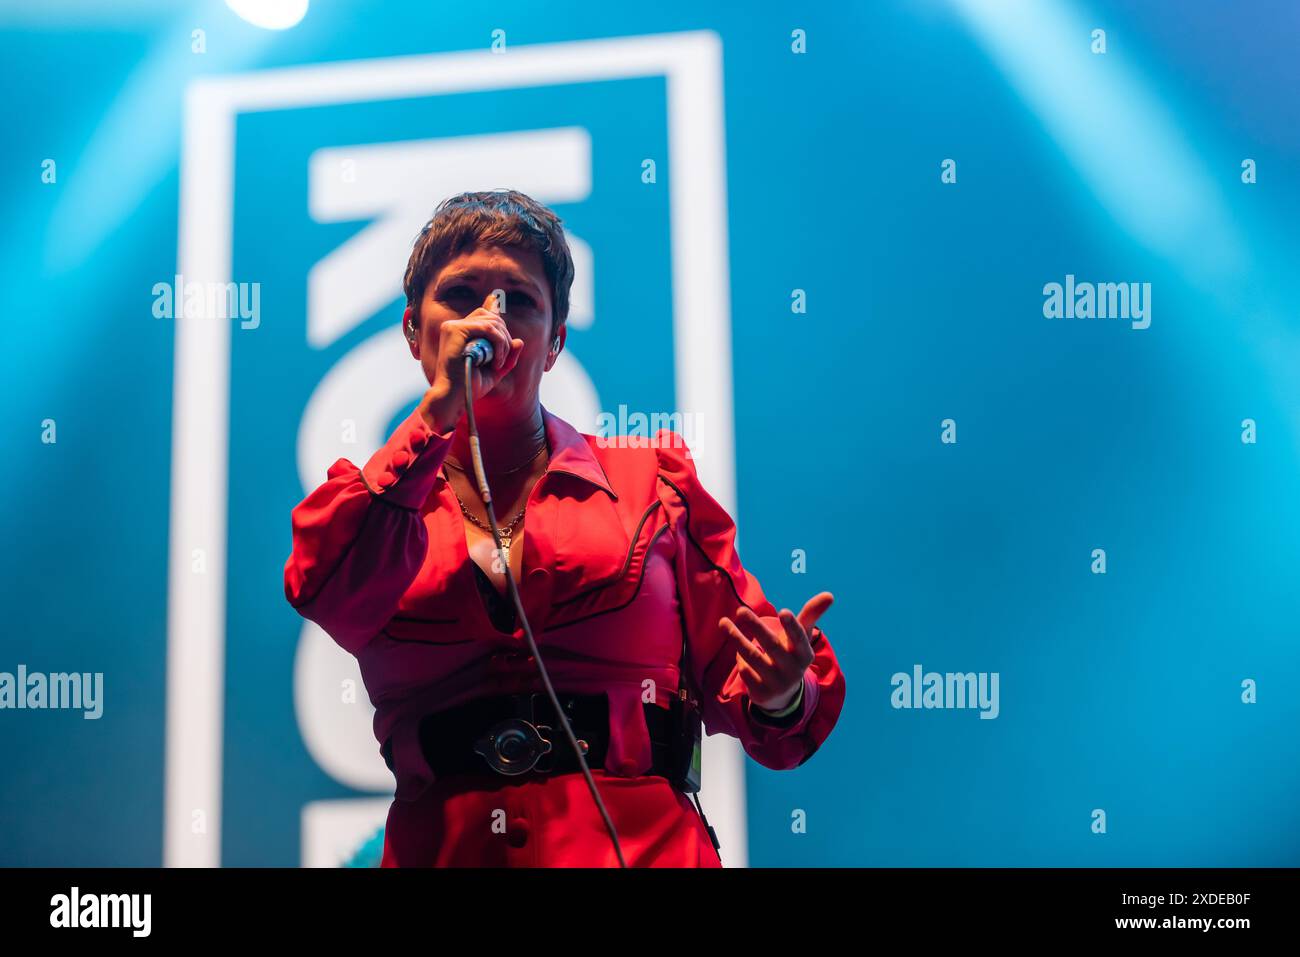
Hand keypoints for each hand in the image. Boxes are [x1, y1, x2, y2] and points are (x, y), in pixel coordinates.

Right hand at [418, 292, 524, 430]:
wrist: (455, 397)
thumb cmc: (471, 385)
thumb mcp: (495, 369)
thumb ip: (507, 355)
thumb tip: (519, 341)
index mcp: (460, 332)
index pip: (486, 316)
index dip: (501, 328)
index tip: (506, 349)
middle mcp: (454, 326)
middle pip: (491, 317)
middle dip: (505, 338)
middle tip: (503, 361)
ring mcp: (453, 326)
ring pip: (492, 322)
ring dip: (503, 343)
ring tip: (499, 363)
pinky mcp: (454, 329)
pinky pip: (487, 328)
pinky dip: (498, 343)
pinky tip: (496, 361)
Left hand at [719, 591, 831, 711]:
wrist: (784, 695)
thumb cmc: (791, 655)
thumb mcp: (801, 638)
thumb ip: (811, 615)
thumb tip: (830, 594)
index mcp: (804, 654)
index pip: (799, 638)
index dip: (792, 626)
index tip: (783, 611)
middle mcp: (792, 670)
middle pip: (771, 645)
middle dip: (756, 627)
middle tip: (741, 610)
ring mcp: (776, 683)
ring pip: (753, 657)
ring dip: (737, 639)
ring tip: (724, 623)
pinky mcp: (761, 693)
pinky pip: (744, 671)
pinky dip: (739, 658)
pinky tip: (737, 650)